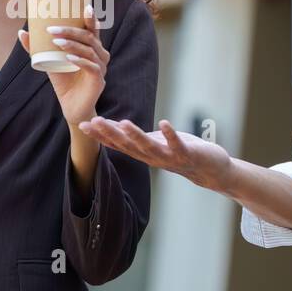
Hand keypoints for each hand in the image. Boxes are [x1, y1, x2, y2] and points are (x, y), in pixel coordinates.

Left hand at [18, 3, 107, 125]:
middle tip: (51, 30)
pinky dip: (80, 61)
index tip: (85, 6)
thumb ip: (36, 48)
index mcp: (92, 47)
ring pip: (89, 50)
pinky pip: (91, 67)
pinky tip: (69, 58)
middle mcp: (100, 54)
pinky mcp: (99, 80)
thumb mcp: (49, 61)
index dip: (91, 18)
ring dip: (73, 44)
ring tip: (56, 42)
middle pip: (89, 37)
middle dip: (70, 31)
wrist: (71, 106)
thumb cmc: (63, 80)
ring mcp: (101, 67)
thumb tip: (22, 32)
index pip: (93, 29)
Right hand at [77, 117, 232, 191]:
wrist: (208, 169)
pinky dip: (169, 134)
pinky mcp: (187, 153)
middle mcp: (152, 157)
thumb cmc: (178, 151)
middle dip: (110, 133)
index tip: (82, 124)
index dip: (99, 135)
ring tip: (123, 122)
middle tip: (94, 121)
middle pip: (127, 145)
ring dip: (135, 135)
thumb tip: (110, 125)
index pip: (116, 144)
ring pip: (148, 147)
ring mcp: (169, 157)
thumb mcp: (152, 143)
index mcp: (142, 153)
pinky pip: (177, 144)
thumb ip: (133, 137)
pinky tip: (162, 123)